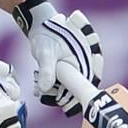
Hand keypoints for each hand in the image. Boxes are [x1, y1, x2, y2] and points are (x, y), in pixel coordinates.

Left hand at [13, 0, 102, 116]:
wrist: (41, 27)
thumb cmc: (47, 35)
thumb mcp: (46, 52)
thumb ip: (47, 69)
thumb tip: (45, 89)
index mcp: (89, 60)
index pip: (87, 85)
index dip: (75, 96)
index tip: (59, 101)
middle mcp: (87, 67)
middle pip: (77, 90)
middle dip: (59, 94)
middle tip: (42, 92)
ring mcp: (78, 71)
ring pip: (68, 90)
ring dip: (53, 92)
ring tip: (38, 86)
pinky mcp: (69, 74)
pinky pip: (62, 87)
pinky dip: (52, 89)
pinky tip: (39, 88)